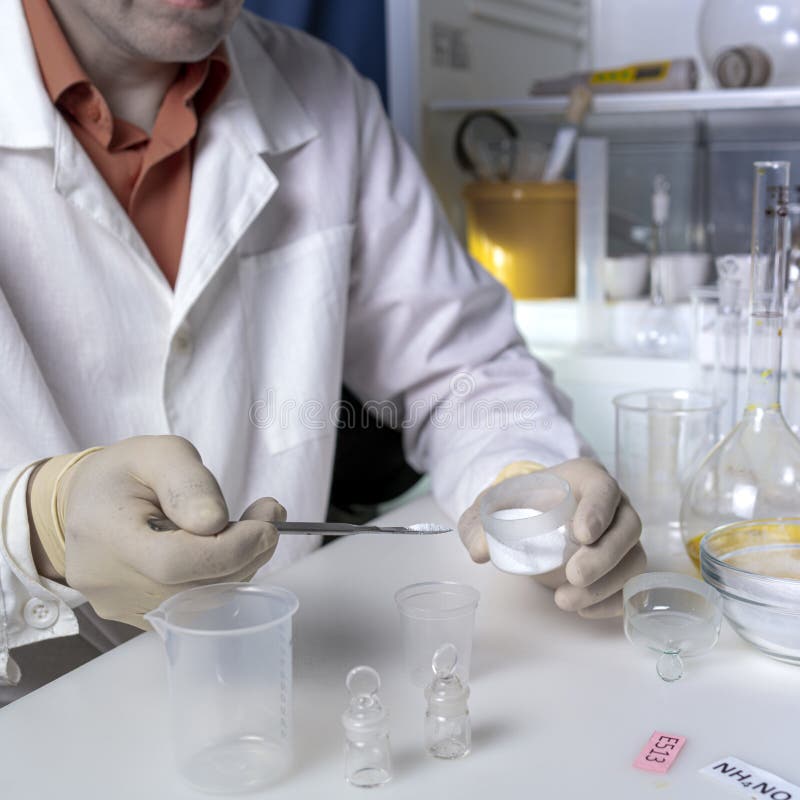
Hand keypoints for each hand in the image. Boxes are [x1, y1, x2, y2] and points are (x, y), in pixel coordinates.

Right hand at [53, 436, 281, 627]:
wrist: (90, 501)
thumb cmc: (127, 473)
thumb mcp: (161, 454)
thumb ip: (190, 483)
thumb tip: (216, 522)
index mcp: (104, 533)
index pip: (174, 562)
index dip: (231, 550)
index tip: (267, 525)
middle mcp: (106, 580)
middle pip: (193, 586)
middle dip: (246, 553)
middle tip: (271, 517)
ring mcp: (119, 605)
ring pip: (199, 602)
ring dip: (239, 566)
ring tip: (253, 527)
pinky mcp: (137, 616)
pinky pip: (191, 606)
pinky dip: (220, 579)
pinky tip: (226, 549)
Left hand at [458, 458, 644, 617]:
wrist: (527, 516)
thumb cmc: (517, 503)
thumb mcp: (492, 506)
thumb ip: (479, 523)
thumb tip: (480, 550)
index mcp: (585, 478)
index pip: (605, 488)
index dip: (599, 511)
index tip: (581, 535)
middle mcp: (613, 505)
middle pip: (628, 527)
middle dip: (605, 556)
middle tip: (574, 575)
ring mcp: (622, 536)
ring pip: (634, 559)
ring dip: (606, 585)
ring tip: (565, 601)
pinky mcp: (621, 565)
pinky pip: (632, 585)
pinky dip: (613, 602)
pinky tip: (584, 611)